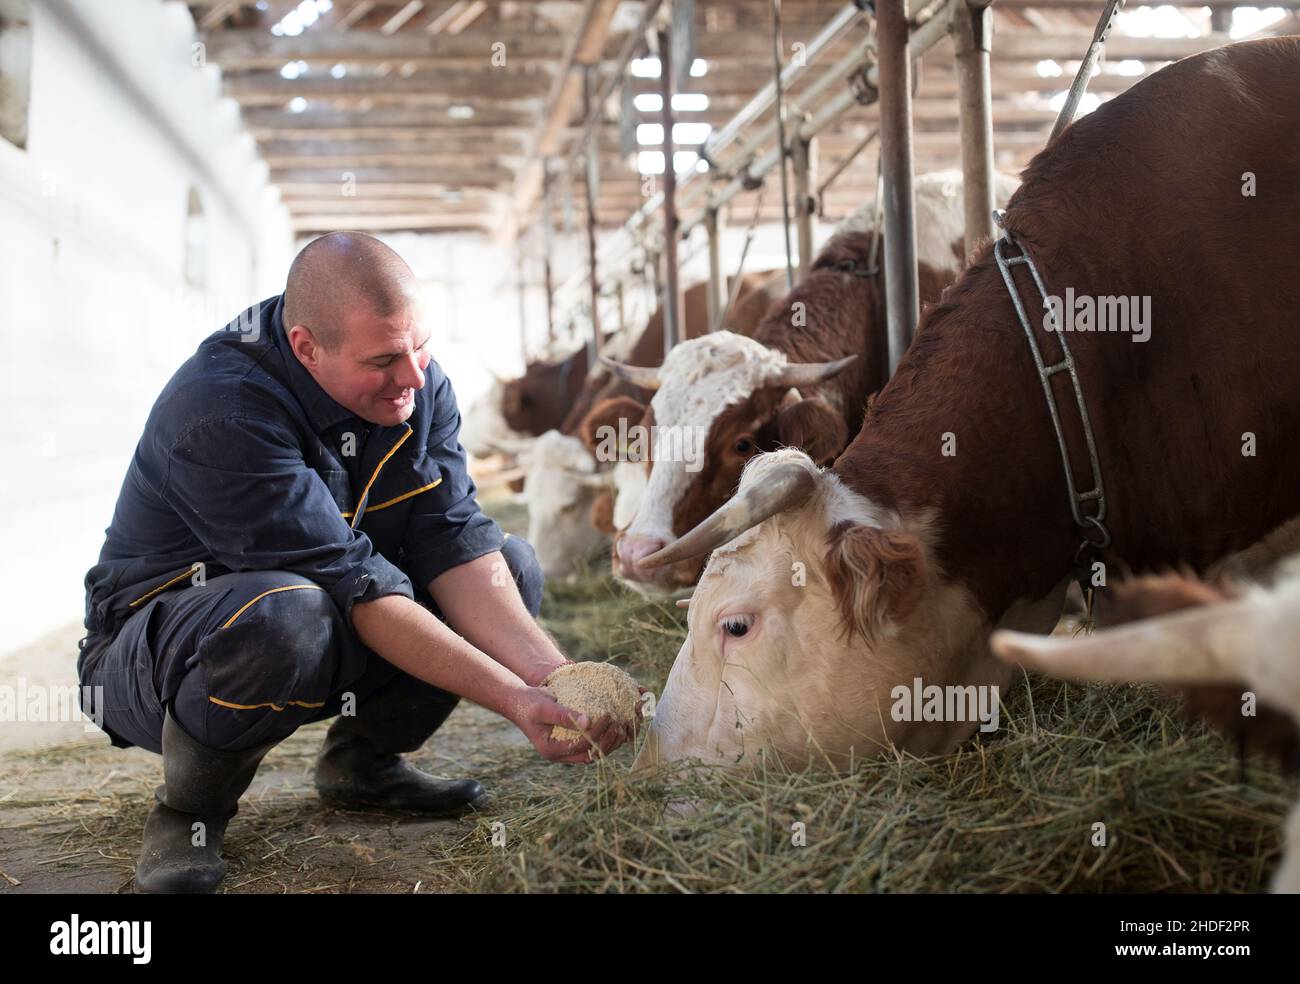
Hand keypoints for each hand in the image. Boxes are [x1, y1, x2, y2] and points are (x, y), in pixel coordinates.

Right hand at [510, 687, 633, 763]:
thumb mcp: (544, 707)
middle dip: (608, 742)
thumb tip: (588, 722)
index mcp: (551, 750)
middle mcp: (560, 754)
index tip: (609, 715)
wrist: (520, 702)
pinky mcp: (572, 741)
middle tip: (621, 724)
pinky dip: (605, 737)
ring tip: (623, 727)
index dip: (597, 732)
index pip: (580, 746)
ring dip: (610, 742)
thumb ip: (564, 715)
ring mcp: (566, 750)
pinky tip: (615, 726)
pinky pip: (592, 744)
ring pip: (594, 753)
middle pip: (590, 755)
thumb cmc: (530, 703)